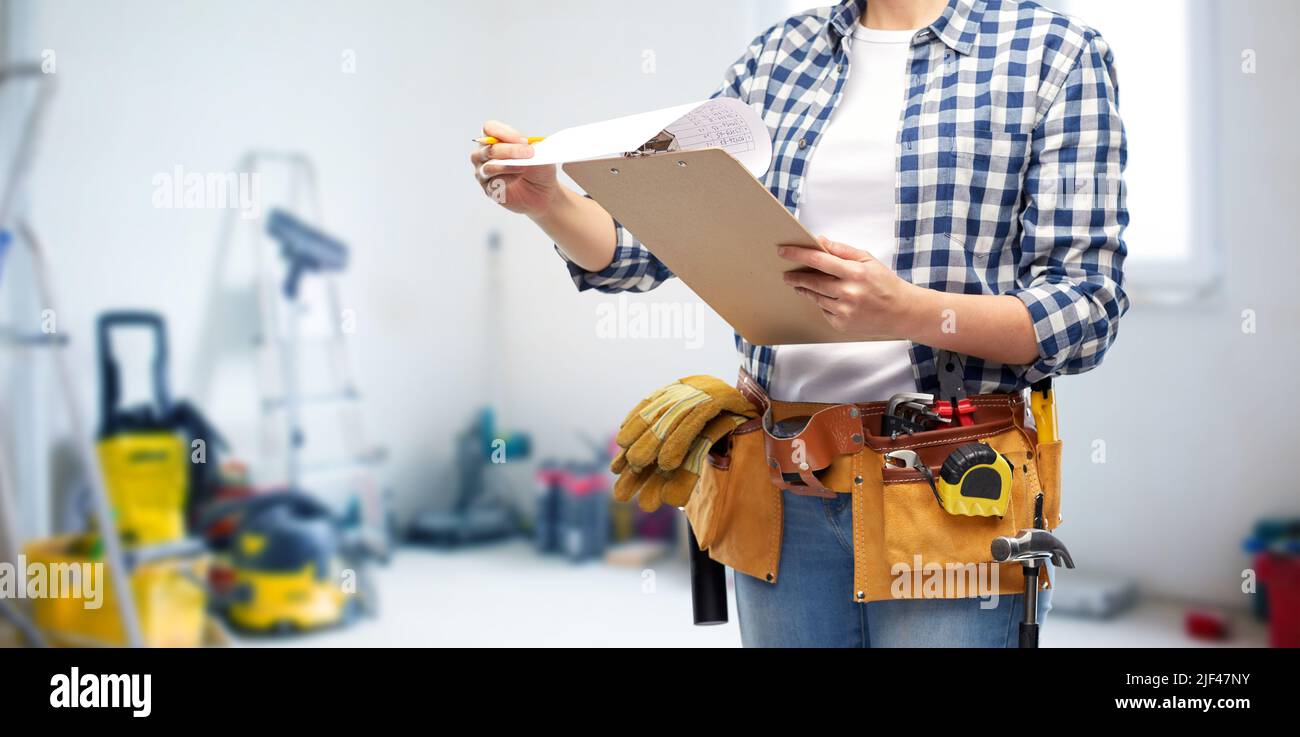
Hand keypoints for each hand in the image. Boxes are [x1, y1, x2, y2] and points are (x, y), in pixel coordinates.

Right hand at [470, 120, 559, 216]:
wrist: (542, 191)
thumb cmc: (537, 168)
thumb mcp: (539, 153)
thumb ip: (532, 146)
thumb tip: (530, 145)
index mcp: (494, 139)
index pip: (489, 128)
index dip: (504, 132)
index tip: (524, 140)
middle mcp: (484, 154)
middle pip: (489, 148)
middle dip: (510, 150)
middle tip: (529, 152)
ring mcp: (484, 172)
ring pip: (489, 167)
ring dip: (507, 166)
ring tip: (524, 166)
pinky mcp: (489, 189)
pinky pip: (493, 183)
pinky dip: (507, 179)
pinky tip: (517, 177)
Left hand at [778, 236, 919, 337]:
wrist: (902, 312)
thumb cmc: (885, 283)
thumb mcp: (867, 260)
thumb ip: (842, 250)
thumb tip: (820, 241)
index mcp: (855, 273)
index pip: (820, 260)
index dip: (799, 254)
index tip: (783, 251)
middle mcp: (849, 292)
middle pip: (813, 282)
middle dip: (796, 277)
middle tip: (786, 274)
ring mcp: (845, 310)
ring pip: (816, 297)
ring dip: (806, 290)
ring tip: (800, 284)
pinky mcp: (842, 324)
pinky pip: (824, 311)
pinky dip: (823, 304)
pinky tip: (828, 299)